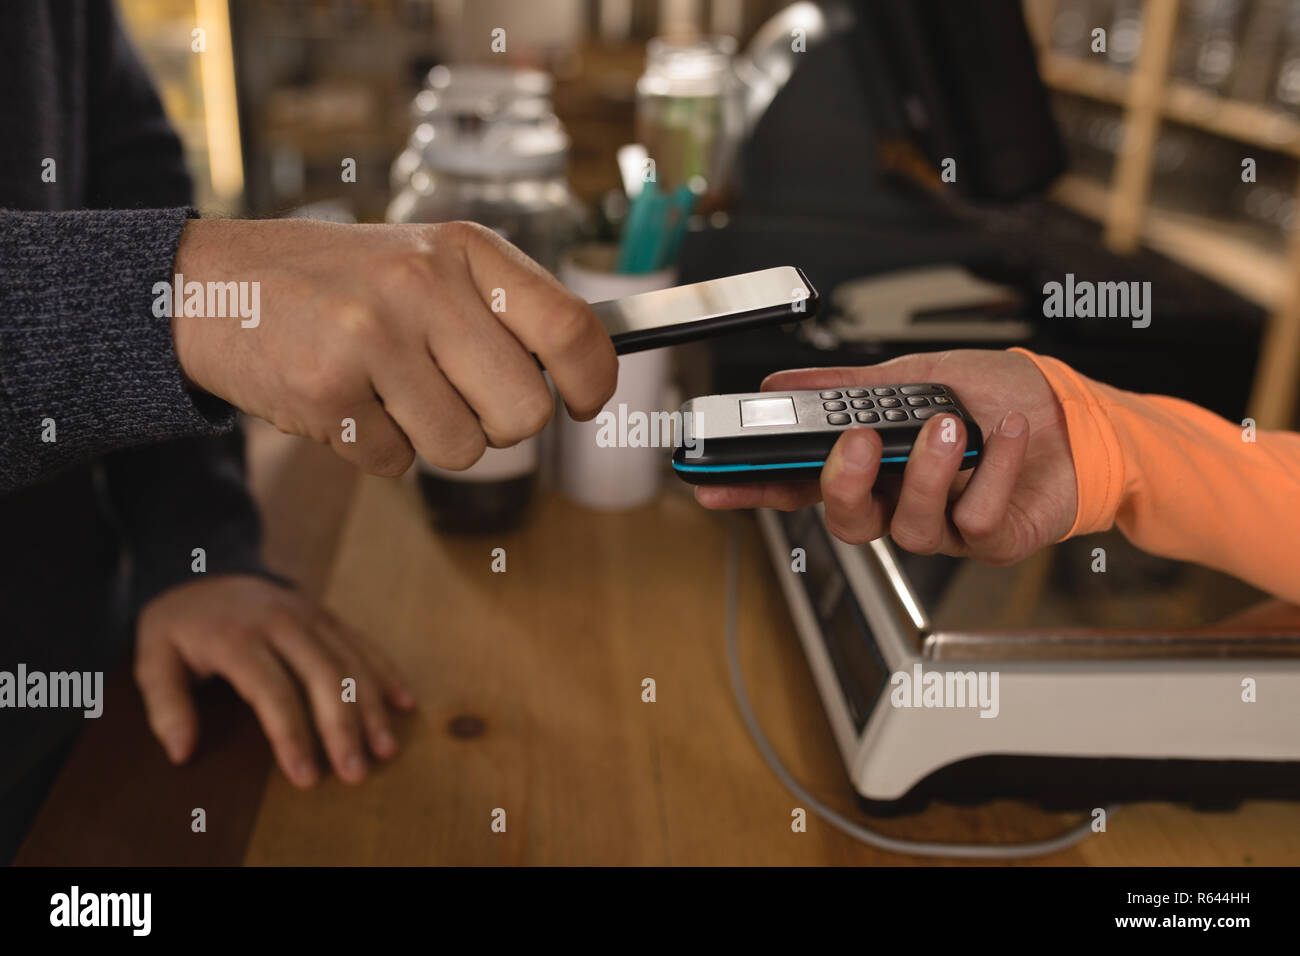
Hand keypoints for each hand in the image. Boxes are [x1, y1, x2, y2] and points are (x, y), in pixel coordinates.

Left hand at [134, 575, 414, 786]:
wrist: (205, 565)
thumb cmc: (180, 623)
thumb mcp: (152, 657)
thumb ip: (165, 704)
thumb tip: (181, 751)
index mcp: (237, 636)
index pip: (272, 690)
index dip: (291, 735)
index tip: (305, 777)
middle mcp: (281, 622)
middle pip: (323, 676)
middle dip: (344, 727)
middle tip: (356, 773)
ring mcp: (309, 614)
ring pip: (350, 660)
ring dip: (372, 706)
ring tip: (386, 749)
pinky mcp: (326, 614)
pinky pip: (362, 642)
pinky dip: (385, 672)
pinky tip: (404, 702)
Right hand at [170, 218, 617, 474]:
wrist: (212, 284)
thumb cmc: (339, 283)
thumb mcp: (427, 262)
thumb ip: (502, 310)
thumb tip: (585, 378)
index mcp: (463, 249)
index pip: (571, 327)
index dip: (592, 381)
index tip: (582, 402)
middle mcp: (424, 285)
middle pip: (524, 413)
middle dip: (497, 425)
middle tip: (454, 397)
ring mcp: (373, 338)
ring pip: (462, 450)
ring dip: (431, 438)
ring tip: (387, 391)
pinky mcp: (328, 392)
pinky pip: (397, 463)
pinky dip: (376, 447)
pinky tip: (345, 400)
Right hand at [694, 349, 1078, 565]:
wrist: (1077, 413)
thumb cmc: (998, 394)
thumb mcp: (917, 374)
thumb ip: (852, 389)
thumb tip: (783, 384)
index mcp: (871, 462)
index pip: (799, 483)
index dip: (752, 489)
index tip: (711, 485)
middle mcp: (897, 499)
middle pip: (844, 521)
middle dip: (844, 485)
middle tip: (857, 442)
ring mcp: (942, 526)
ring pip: (907, 528)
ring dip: (925, 473)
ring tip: (946, 425)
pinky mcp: (990, 540)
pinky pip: (975, 520)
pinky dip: (992, 471)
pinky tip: (1005, 434)